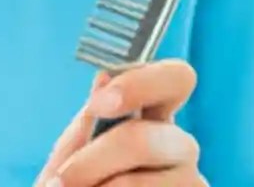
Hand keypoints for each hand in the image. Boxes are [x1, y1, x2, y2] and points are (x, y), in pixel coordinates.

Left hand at [35, 59, 204, 185]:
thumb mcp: (71, 156)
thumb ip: (88, 124)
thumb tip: (105, 77)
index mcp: (152, 118)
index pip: (176, 79)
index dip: (142, 83)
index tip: (99, 104)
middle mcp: (178, 147)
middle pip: (146, 138)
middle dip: (94, 160)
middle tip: (62, 180)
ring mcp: (190, 181)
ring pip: (139, 182)